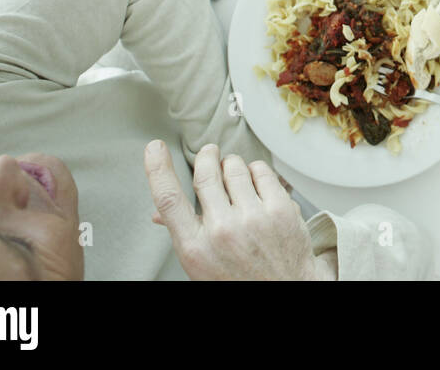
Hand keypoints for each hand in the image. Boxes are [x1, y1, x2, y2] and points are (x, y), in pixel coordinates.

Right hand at [144, 141, 324, 279]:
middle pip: (206, 173)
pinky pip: (262, 170)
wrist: (284, 290)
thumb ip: (183, 233)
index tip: (155, 149)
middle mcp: (223, 231)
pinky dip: (256, 170)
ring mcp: (254, 218)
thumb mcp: (201, 264)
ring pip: (235, 166)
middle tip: (209, 154)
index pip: (169, 200)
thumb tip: (157, 214)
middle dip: (206, 156)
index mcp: (195, 247)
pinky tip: (255, 183)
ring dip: (232, 164)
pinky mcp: (280, 209)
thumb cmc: (239, 277)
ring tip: (234, 177)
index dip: (157, 169)